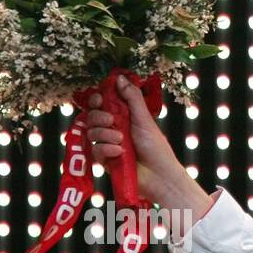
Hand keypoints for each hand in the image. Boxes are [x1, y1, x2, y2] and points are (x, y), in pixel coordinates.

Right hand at [86, 74, 182, 207]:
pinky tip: (119, 152)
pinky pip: (95, 150)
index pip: (100, 103)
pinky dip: (106, 149)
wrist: (160, 176)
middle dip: (99, 116)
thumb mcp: (145, 119)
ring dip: (105, 133)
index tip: (100, 99)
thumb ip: (132, 98)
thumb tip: (119, 77)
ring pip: (91, 132)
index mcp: (122, 117)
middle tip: (111, 120)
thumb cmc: (156, 147)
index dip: (97, 99)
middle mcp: (112, 129)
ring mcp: (107, 145)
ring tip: (121, 140)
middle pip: (92, 116)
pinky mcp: (105, 161)